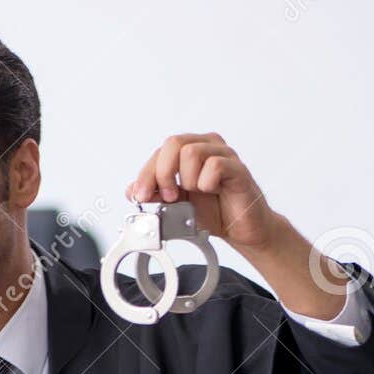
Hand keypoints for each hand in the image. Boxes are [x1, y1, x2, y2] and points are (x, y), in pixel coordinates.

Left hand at [126, 132, 281, 252]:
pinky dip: (206, 182)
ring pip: (191, 152)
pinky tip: (211, 191)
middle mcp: (207, 146)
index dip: (146, 173)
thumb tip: (132, 189)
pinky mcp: (238, 168)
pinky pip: (215, 165)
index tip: (141, 195)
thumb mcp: (177, 204)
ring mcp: (224, 154)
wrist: (240, 229)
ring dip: (188, 180)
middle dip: (163, 174)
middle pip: (173, 143)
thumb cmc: (214, 211)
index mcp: (190, 150)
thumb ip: (155, 194)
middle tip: (169, 196)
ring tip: (196, 193)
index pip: (161, 150)